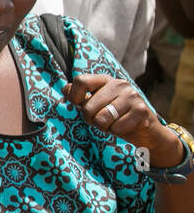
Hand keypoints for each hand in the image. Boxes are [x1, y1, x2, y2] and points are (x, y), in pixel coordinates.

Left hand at [67, 74, 185, 166]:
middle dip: (91, 120)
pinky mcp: (141, 110)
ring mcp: (132, 95)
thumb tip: (66, 90)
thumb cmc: (116, 117)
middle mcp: (119, 84)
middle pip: (88, 107)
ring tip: (115, 123)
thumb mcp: (95, 105)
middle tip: (104, 120)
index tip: (79, 105)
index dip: (74, 97)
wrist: (147, 132)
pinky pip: (116, 127)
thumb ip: (80, 96)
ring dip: (105, 127)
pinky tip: (126, 127)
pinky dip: (117, 132)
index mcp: (105, 79)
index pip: (80, 81)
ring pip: (101, 119)